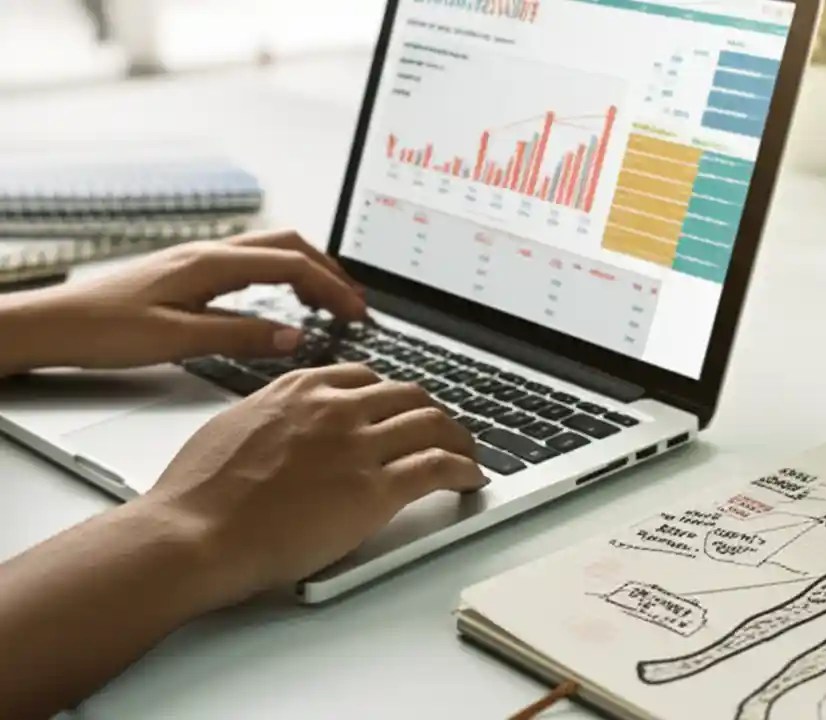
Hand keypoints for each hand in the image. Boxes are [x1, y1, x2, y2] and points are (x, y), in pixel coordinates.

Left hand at [0, 230, 364, 373]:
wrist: (54, 324)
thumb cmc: (104, 330)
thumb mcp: (178, 340)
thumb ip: (241, 335)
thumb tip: (295, 336)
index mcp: (212, 263)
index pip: (292, 265)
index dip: (333, 288)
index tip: (358, 312)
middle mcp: (209, 253)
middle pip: (289, 246)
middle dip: (330, 271)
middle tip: (355, 304)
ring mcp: (200, 259)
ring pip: (272, 250)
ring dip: (309, 270)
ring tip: (330, 301)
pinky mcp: (190, 272)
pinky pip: (252, 263)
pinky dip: (282, 276)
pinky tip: (284, 301)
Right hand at [139, 363, 486, 608]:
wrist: (194, 533)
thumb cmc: (198, 495)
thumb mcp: (233, 426)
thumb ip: (272, 417)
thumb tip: (284, 426)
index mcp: (299, 389)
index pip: (365, 378)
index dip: (390, 396)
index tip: (398, 410)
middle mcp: (336, 408)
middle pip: (408, 396)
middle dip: (431, 413)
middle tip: (442, 432)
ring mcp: (359, 446)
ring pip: (432, 425)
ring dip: (458, 439)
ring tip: (466, 455)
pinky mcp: (376, 490)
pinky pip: (438, 467)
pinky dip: (464, 469)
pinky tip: (471, 479)